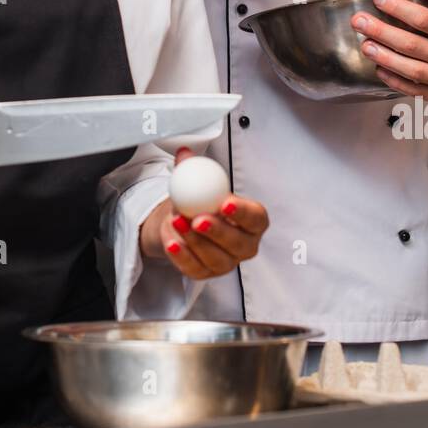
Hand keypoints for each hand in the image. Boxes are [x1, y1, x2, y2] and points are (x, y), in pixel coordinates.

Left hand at [139, 148, 268, 278]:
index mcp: (252, 220)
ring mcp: (226, 262)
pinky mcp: (206, 274)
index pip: (255, 218)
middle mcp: (244, 245)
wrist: (182, 219)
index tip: (225, 202)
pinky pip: (195, 269)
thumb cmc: (201, 201)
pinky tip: (172, 242)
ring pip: (216, 259)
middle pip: (238, 244)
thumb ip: (193, 167)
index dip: (243, 212)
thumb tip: (184, 153)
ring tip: (178, 222)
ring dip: (195, 241)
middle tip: (199, 218)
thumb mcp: (197, 181)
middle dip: (219, 231)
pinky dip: (182, 256)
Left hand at [350, 0, 427, 116]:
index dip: (400, 9)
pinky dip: (396, 82)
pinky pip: (417, 91)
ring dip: (385, 58)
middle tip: (360, 22)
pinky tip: (380, 70)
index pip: (426, 20)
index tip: (381, 0)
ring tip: (366, 45)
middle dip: (381, 32)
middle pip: (412, 45)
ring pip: (411, 70)